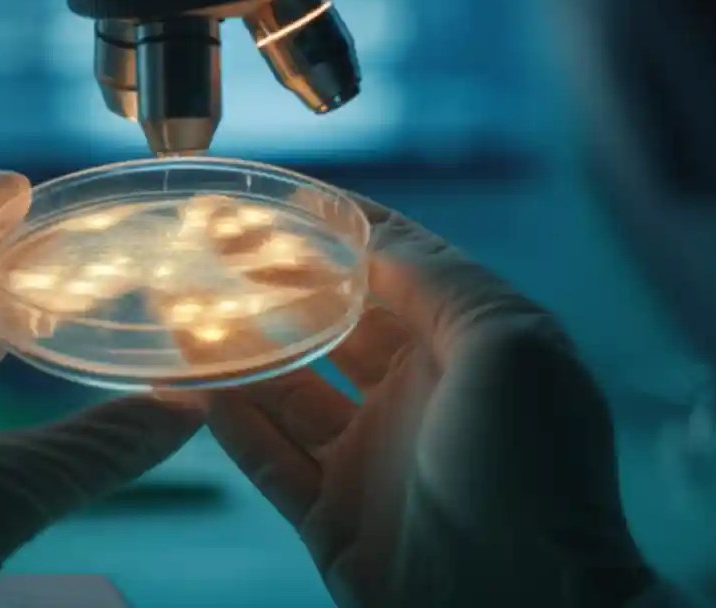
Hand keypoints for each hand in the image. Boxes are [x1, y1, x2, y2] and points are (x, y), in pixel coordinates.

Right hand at [203, 197, 653, 606]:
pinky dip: (228, 424)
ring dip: (235, 353)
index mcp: (464, 348)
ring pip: (286, 390)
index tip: (272, 198)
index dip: (333, 230)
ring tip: (178, 314)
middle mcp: (415, 395)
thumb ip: (438, 281)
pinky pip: (268, 459)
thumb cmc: (537, 476)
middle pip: (328, 325)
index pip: (391, 269)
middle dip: (272, 286)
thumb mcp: (509, 347)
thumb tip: (370, 231)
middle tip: (206, 250)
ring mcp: (369, 457)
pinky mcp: (332, 517)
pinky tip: (191, 388)